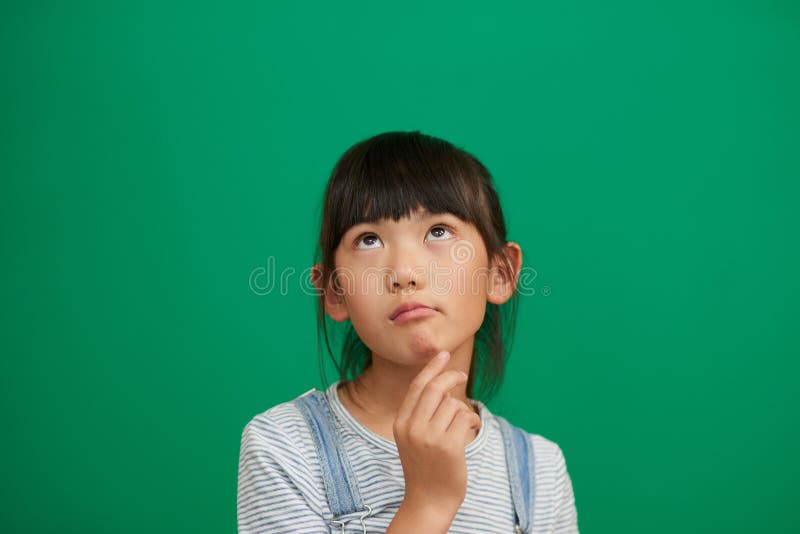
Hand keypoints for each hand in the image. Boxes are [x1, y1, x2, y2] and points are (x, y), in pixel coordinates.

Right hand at [392, 351, 481, 516]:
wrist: (428, 500)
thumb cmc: (426, 467)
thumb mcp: (413, 438)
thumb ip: (421, 413)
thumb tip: (441, 383)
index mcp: (401, 423)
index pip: (417, 387)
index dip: (431, 368)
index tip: (442, 354)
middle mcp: (412, 428)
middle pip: (435, 389)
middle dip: (451, 377)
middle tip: (462, 374)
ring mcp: (429, 437)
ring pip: (453, 404)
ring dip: (463, 409)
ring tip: (463, 424)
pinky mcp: (449, 446)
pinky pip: (465, 418)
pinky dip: (471, 420)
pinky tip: (469, 431)